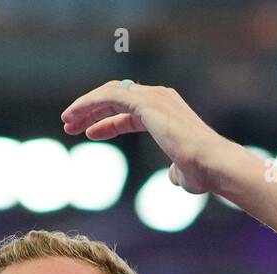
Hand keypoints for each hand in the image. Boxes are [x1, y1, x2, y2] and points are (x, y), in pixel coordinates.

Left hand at [60, 81, 228, 194]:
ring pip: (109, 94)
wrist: (210, 163)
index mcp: (167, 112)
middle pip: (116, 98)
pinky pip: (109, 96)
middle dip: (92, 111)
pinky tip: (74, 117)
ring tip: (66, 122)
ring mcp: (153, 97)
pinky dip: (88, 104)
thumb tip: (174, 176)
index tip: (88, 133)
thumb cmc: (202, 172)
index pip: (129, 110)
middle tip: (70, 125)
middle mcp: (160, 98)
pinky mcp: (145, 101)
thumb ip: (176, 170)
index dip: (107, 122)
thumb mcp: (184, 171)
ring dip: (85, 107)